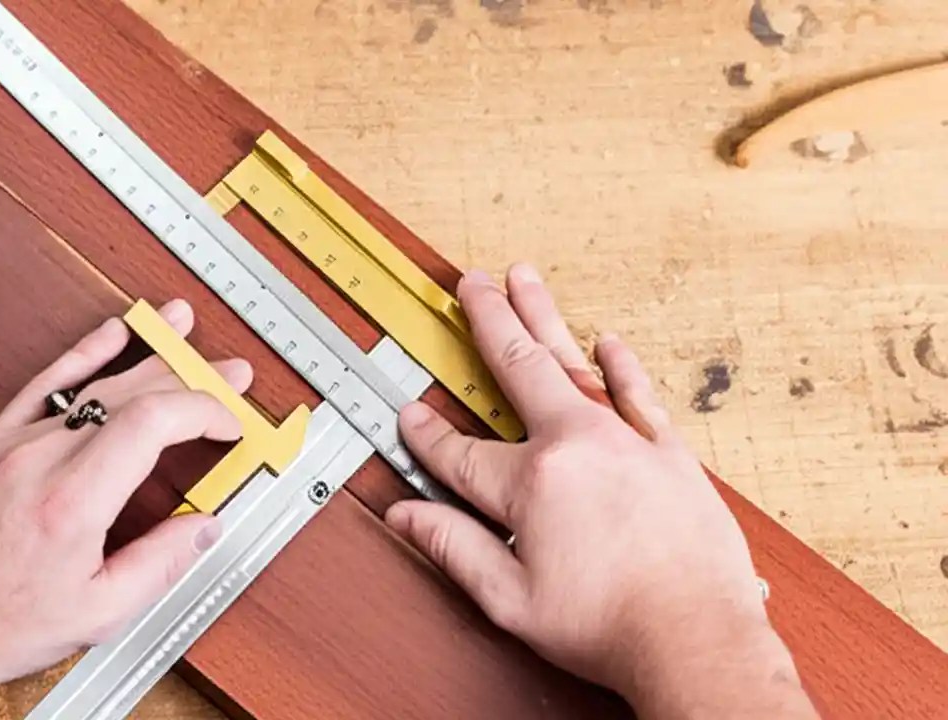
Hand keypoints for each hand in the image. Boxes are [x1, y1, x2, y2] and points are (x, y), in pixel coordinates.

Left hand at [0, 298, 247, 712]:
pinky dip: (82, 354)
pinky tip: (111, 334)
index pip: (153, 421)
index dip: (203, 411)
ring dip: (148, 355)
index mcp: (74, 501)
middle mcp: (42, 458)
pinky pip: (45, 383)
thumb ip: (160, 564)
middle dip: (192, 379)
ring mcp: (14, 442)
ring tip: (183, 326)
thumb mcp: (97, 614)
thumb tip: (202, 528)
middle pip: (132, 394)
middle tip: (231, 374)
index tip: (229, 424)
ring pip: (94, 383)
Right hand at [386, 265, 815, 717]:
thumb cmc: (611, 626)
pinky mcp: (669, 453)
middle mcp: (577, 446)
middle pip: (518, 365)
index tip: (410, 416)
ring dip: (545, 317)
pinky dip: (622, 364)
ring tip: (525, 279)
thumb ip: (454, 549)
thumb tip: (409, 518)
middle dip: (488, 318)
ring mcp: (626, 442)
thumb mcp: (511, 599)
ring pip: (574, 362)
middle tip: (472, 284)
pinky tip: (608, 340)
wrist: (697, 638)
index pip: (461, 450)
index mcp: (532, 483)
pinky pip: (640, 393)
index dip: (428, 434)